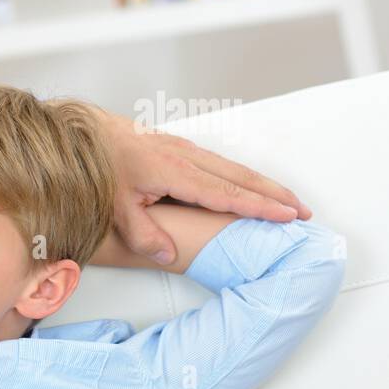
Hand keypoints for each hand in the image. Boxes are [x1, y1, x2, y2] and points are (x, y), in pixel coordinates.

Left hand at [96, 108, 310, 266]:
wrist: (83, 133)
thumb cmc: (97, 168)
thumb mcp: (114, 208)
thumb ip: (142, 234)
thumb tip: (168, 256)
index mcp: (174, 172)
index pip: (226, 193)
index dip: (258, 206)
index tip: (287, 215)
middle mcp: (186, 158)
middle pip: (241, 177)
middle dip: (275, 194)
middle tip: (304, 212)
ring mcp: (184, 151)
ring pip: (234, 168)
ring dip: (264, 184)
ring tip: (288, 201)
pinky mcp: (180, 149)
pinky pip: (221, 164)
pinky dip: (244, 177)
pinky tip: (252, 187)